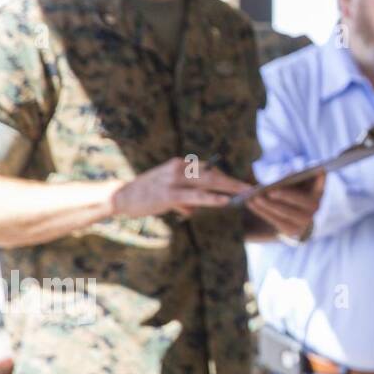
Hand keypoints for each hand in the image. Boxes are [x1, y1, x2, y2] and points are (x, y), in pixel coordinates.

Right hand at [112, 156, 250, 217]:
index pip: (210, 169)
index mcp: (180, 164)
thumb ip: (182, 199)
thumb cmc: (145, 195)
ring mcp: (174, 180)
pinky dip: (212, 197)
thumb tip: (192, 209)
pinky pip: (196, 195)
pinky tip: (225, 200)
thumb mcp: (167, 193)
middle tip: (254, 187)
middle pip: (213, 173)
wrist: (120, 197)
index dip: (227, 177)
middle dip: (234, 180)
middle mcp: (179, 167)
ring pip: (208, 182)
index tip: (243, 183)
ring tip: (247, 193)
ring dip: (230, 187)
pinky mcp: (169, 194)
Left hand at [246, 171, 324, 238]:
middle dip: (286, 195)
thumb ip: (294, 175)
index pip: (321, 181)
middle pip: (301, 200)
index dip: (320, 178)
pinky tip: (251, 203)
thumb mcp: (294, 182)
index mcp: (318, 190)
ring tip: (255, 198)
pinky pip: (276, 220)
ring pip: (286, 212)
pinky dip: (262, 211)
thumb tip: (290, 171)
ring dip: (269, 205)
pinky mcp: (291, 230)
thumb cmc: (291, 191)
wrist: (292, 216)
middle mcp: (315, 206)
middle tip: (271, 192)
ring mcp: (304, 220)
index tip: (316, 171)